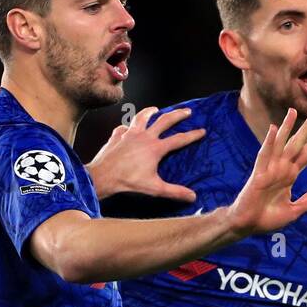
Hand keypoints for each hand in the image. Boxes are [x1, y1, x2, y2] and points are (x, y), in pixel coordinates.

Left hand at [86, 107, 204, 201]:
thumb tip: (193, 197)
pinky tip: (129, 128)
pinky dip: (128, 126)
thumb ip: (175, 192)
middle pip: (164, 120)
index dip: (192, 135)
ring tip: (156, 109)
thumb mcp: (155, 189)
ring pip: (142, 116)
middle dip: (178, 114)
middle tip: (187, 111)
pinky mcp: (117, 135)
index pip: (179, 139)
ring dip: (151, 111)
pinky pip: (124, 127)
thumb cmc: (128, 182)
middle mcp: (144, 137)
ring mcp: (130, 134)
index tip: (202, 131)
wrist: (103, 176)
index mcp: (156, 148)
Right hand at [225, 107, 306, 237]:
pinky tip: (273, 130)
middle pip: (297, 144)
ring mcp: (270, 170)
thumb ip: (306, 202)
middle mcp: (281, 168)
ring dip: (286, 128)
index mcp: (290, 175)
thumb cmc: (267, 218)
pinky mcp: (259, 175)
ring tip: (292, 111)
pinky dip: (269, 143)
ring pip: (280, 145)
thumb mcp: (292, 212)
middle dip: (306, 128)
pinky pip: (264, 156)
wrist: (248, 225)